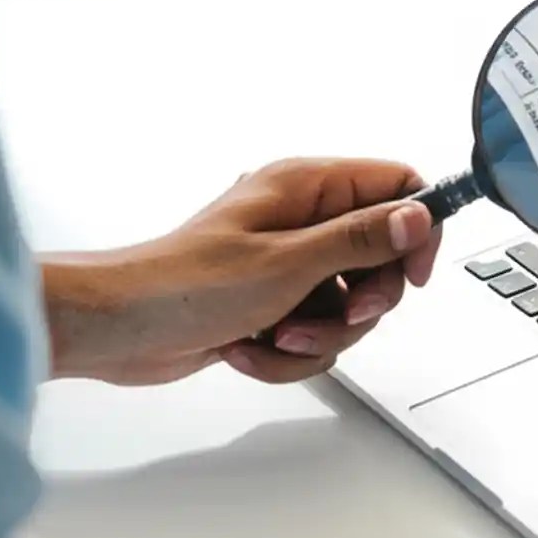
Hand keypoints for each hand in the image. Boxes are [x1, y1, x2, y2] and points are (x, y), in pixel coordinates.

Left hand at [43, 158, 442, 384]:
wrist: (120, 330)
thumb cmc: (182, 284)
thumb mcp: (288, 263)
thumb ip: (360, 239)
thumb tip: (417, 216)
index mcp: (306, 187)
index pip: (398, 186)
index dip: (417, 230)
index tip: (414, 272)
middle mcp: (302, 220)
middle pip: (382, 258)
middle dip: (364, 301)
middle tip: (343, 313)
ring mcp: (290, 264)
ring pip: (351, 306)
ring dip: (322, 335)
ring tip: (278, 335)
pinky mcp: (277, 303)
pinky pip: (318, 333)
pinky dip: (291, 352)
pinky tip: (252, 347)